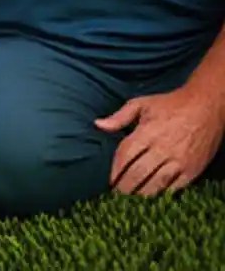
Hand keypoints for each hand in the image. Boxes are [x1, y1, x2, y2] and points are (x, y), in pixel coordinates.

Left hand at [94, 87, 224, 196]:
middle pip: (138, 173)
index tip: (109, 181)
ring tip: (130, 202)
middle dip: (124, 187)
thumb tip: (98, 124)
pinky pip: (175, 187)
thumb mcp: (142, 104)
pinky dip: (162, 194)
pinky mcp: (193, 169)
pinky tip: (152, 198)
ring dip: (140, 194)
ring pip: (155, 184)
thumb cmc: (171, 104)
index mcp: (147, 133)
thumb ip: (119, 117)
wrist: (208, 106)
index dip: (115, 171)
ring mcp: (179, 161)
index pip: (125, 156)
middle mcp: (162, 148)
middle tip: (116, 195)